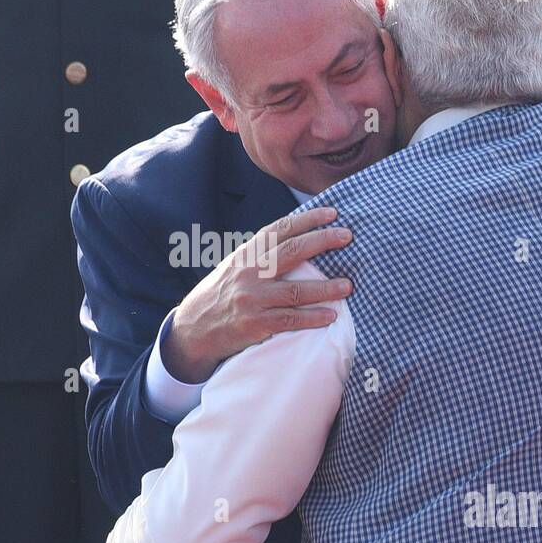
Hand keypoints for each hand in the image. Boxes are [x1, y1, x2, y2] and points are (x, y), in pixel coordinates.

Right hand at [162, 207, 354, 382]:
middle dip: (322, 241)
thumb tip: (299, 240)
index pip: (281, 230)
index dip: (308, 219)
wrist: (193, 328)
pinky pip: (290, 319)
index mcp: (247, 254)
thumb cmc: (221, 295)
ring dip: (326, 288)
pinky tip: (330, 315)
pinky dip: (312, 317)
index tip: (332, 214)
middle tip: (347, 237)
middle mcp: (249, 272)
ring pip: (296, 290)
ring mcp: (252, 298)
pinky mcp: (255, 324)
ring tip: (348, 285)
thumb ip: (262, 255)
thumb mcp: (235, 267)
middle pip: (292, 252)